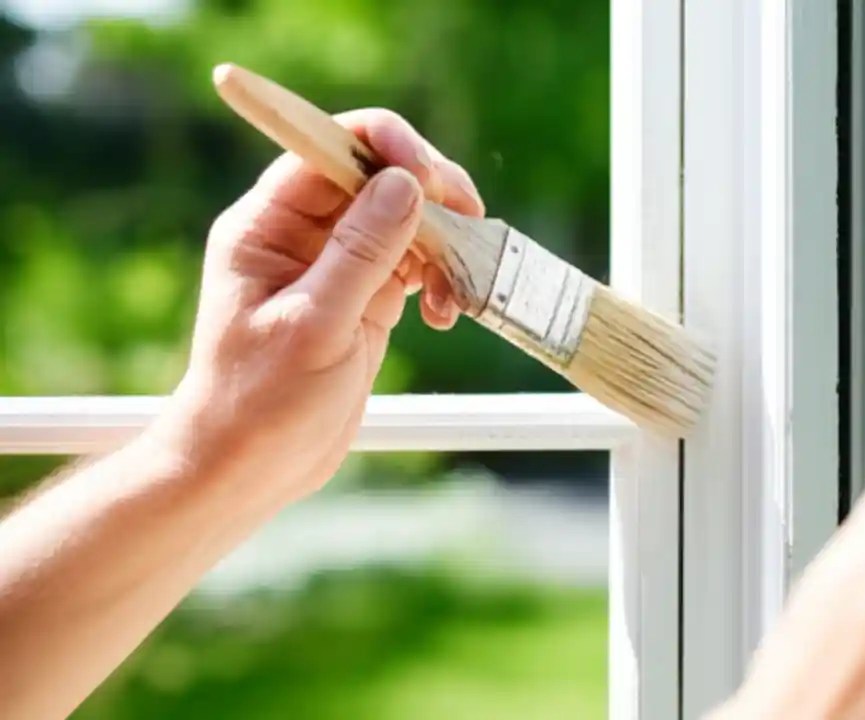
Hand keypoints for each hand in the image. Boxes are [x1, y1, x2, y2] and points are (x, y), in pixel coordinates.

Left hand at [170, 109, 483, 503]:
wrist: (251, 469)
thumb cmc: (259, 404)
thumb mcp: (315, 326)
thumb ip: (362, 253)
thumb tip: (408, 183)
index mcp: (267, 224)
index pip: (330, 147)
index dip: (388, 146)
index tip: (432, 178)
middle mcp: (301, 233)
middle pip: (378, 174)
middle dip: (431, 192)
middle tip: (468, 224)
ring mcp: (337, 263)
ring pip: (406, 217)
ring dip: (444, 242)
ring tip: (456, 290)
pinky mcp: (366, 297)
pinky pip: (416, 263)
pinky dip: (442, 279)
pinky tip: (446, 314)